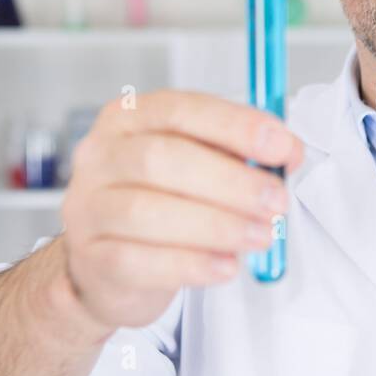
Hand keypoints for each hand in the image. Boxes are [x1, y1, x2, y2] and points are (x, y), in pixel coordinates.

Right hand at [60, 90, 303, 330]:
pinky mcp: (93, 258)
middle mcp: (101, 156)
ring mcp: (89, 208)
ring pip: (147, 212)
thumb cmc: (162, 203)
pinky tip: (226, 266)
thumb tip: (287, 153)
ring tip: (261, 236)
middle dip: (231, 181)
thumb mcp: (196, 166)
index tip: (284, 147)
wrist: (108, 266)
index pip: (181, 109)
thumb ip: (235, 154)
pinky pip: (140, 261)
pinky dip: (191, 264)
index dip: (237, 126)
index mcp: (129, 119)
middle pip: (162, 158)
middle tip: (277, 202)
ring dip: (217, 225)